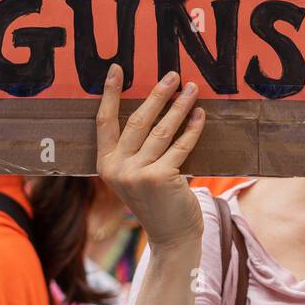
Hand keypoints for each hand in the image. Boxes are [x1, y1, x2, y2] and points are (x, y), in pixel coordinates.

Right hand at [95, 65, 205, 252]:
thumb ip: (136, 149)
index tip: (117, 69)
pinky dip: (192, 129)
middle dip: (157, 95)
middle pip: (137, 121)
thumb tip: (157, 106)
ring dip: (179, 107)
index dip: (110, 94)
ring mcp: (138, 175)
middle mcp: (117, 169)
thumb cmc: (157, 199)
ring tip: (192, 89)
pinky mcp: (161, 179)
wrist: (171, 235)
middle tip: (173, 75)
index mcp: (106, 164)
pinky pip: (180, 147)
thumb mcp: (136, 174)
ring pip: (162, 131)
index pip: (104, 122)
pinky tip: (200, 115)